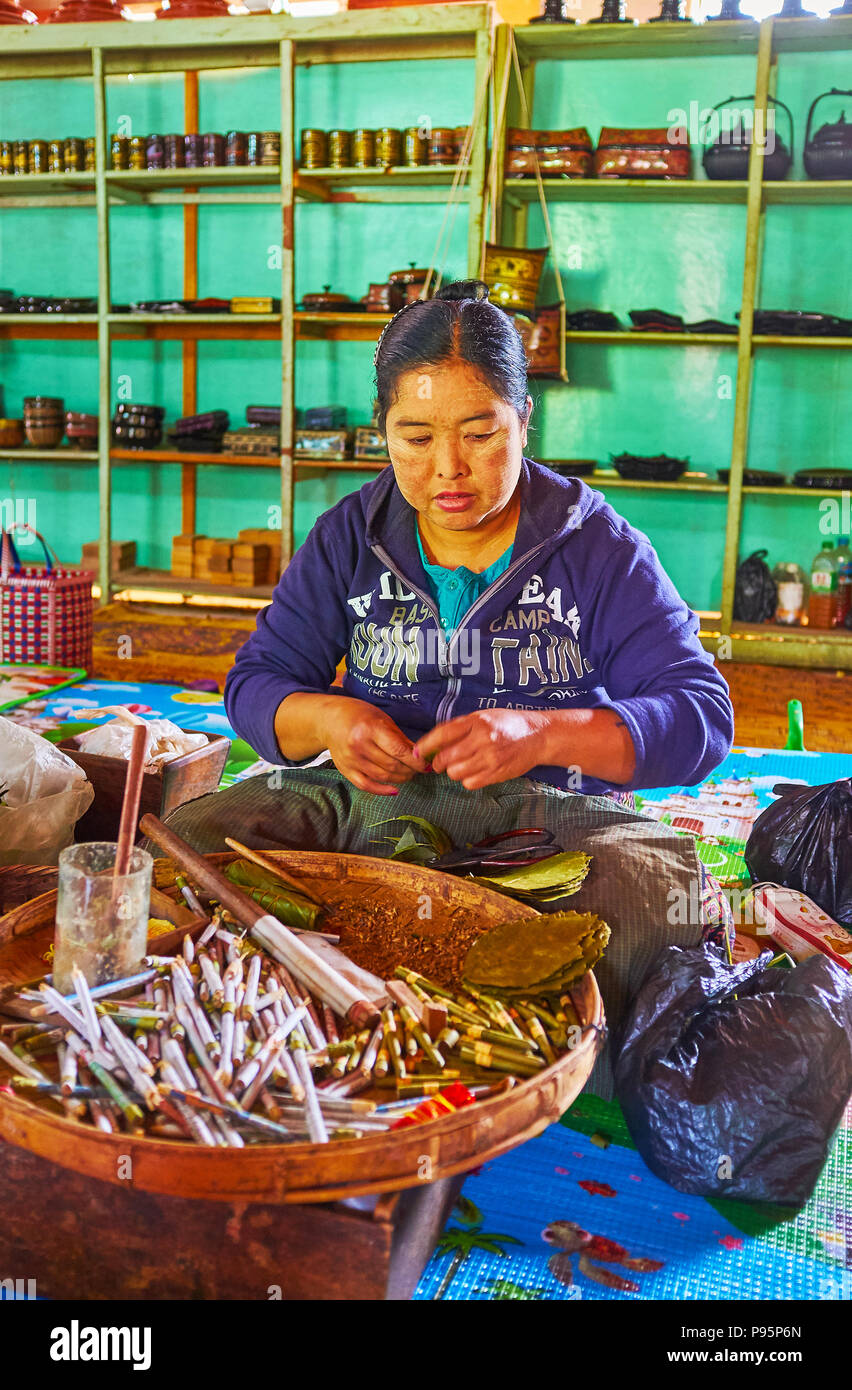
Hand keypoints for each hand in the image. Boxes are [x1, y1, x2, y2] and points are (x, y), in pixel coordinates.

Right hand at [323, 698, 423, 795]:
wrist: (329, 720)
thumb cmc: (359, 716)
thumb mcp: (383, 720)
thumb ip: (400, 738)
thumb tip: (420, 755)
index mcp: (370, 729)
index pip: (398, 750)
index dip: (415, 761)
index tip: (426, 764)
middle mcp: (358, 746)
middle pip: (391, 765)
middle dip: (410, 770)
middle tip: (419, 769)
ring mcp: (350, 760)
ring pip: (382, 777)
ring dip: (400, 779)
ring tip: (409, 774)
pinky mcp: (345, 770)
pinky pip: (366, 785)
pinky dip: (382, 790)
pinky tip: (394, 790)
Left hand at [413, 709, 551, 790]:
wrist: (538, 736)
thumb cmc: (508, 724)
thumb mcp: (483, 717)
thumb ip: (460, 727)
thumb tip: (433, 743)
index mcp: (476, 721)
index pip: (442, 734)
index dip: (426, 745)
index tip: (417, 752)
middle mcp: (483, 739)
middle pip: (446, 758)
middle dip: (438, 762)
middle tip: (440, 762)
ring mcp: (490, 758)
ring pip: (455, 773)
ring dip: (454, 771)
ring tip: (462, 765)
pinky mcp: (497, 773)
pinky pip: (470, 783)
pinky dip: (467, 780)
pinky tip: (474, 772)